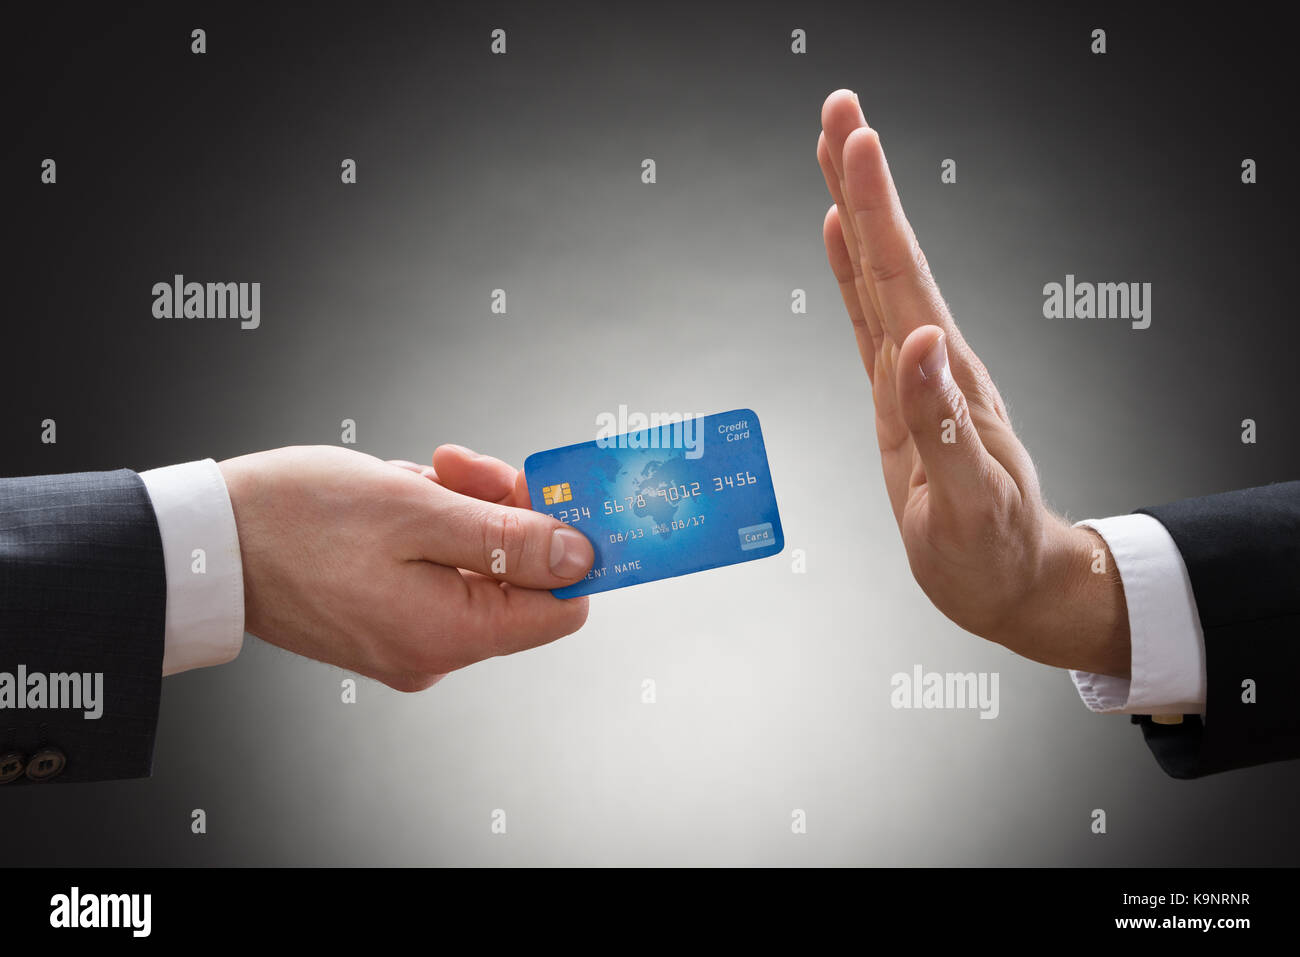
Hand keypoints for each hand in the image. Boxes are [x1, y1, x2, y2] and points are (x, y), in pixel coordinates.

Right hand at [217, 444, 592, 690]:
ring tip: (411, 479)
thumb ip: (507, 538)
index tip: (553, 494)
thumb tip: (580, 557)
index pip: (562, 606)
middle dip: (499, 510)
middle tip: (456, 467)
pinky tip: (396, 498)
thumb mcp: (417, 511)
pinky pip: (438, 570)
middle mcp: (436, 652)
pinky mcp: (387, 621)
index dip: (568, 545)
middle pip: (518, 577)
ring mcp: (409, 640)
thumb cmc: (296, 520)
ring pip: (477, 564)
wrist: (205, 543)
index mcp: (450, 635)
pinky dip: (430, 527)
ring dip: (459, 509)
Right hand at [817, 89, 1129, 676]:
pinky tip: (839, 242)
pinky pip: (870, 322)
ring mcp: (914, 377)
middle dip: (862, 184)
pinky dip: (852, 275)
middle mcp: (929, 364)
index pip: (902, 278)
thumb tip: (919, 347)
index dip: (874, 210)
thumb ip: (941, 425)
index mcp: (942, 380)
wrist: (1009, 580)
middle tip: (838, 113)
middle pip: (889, 258)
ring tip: (836, 154)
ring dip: (857, 214)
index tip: (854, 144)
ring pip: (878, 279)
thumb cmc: (989, 552)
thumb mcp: (968, 503)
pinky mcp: (899, 399)